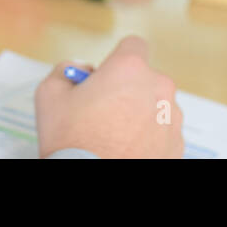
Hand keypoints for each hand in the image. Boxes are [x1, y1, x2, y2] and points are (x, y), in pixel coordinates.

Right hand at [34, 36, 183, 157]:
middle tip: (103, 113)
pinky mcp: (177, 146)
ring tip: (115, 138)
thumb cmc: (71, 141)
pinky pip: (163, 133)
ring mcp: (171, 119)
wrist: (90, 181)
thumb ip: (65, 70)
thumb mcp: (49, 96)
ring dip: (140, 115)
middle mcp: (158, 88)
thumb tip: (81, 70)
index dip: (116, 60)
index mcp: (130, 69)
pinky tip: (127, 152)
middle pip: (145, 79)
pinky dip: (149, 139)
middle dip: (128, 90)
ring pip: (156, 106)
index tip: (105, 78)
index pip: (133, 45)